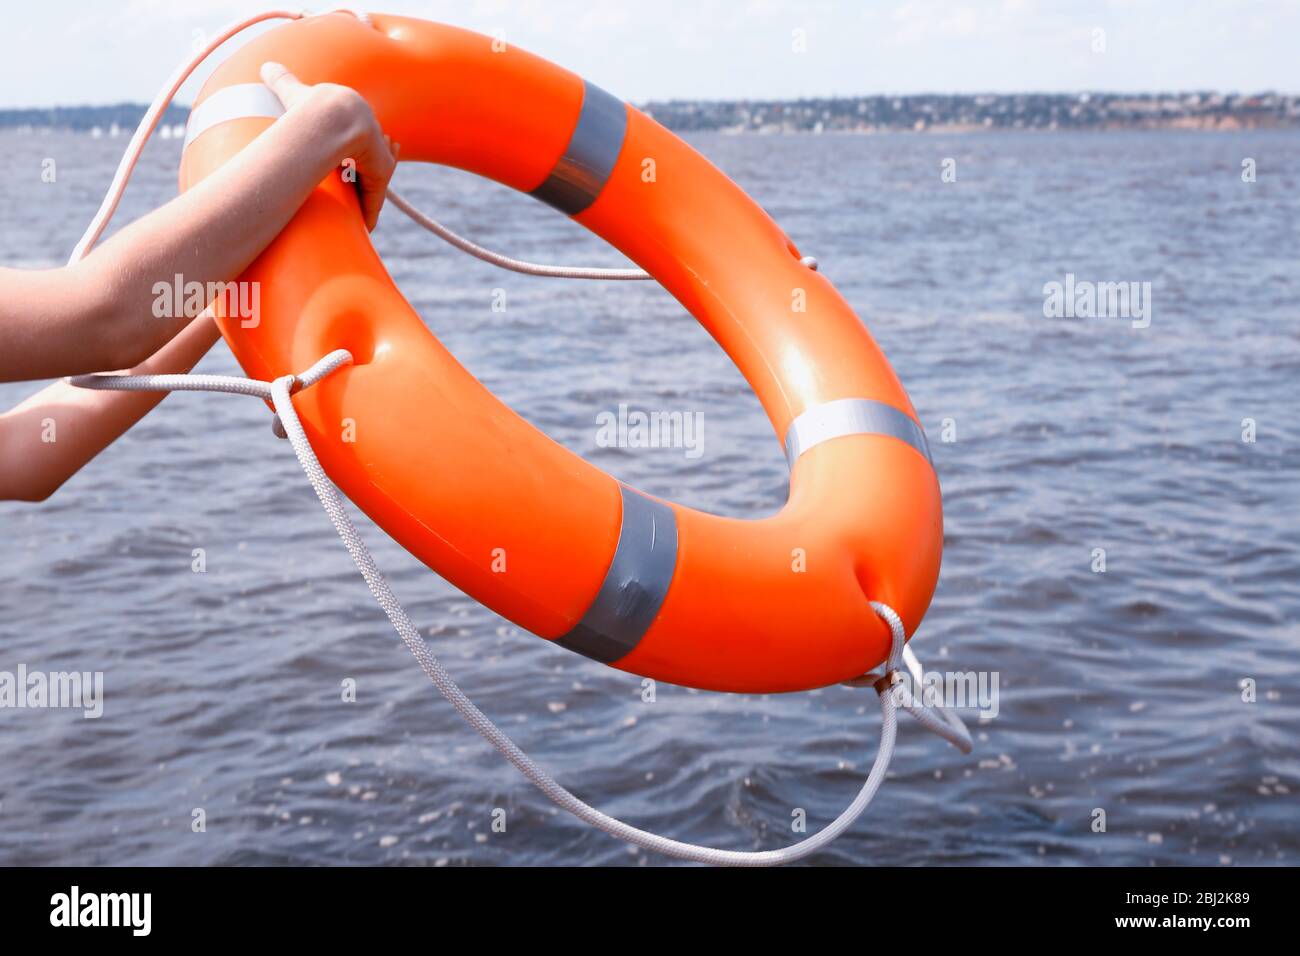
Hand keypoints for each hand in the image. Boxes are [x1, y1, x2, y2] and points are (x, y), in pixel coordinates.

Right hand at [260, 62, 396, 230]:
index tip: (354, 154)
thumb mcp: (293, 92)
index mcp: (352, 114)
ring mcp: (378, 151)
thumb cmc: (309, 102)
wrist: (330, 113)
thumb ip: (281, 80)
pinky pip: (376, 194)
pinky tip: (366, 227)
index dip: (358, 145)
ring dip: (370, 196)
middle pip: (372, 156)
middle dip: (370, 169)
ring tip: (360, 217)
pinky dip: (371, 211)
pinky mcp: (382, 169)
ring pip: (375, 178)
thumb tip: (264, 65)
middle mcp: (370, 132)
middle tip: (359, 189)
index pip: (359, 132)